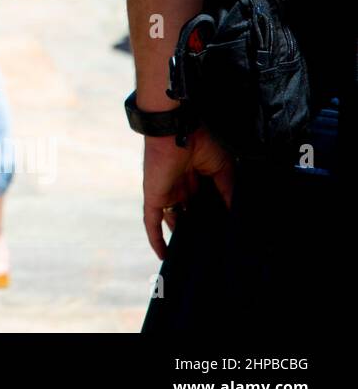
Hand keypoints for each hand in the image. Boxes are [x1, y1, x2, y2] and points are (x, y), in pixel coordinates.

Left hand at [142, 128, 233, 259]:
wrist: (178, 127)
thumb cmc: (202, 141)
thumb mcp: (223, 170)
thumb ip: (228, 193)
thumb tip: (237, 218)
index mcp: (199, 177)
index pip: (208, 204)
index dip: (216, 220)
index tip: (228, 238)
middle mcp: (183, 186)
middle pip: (191, 215)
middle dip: (200, 231)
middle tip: (214, 253)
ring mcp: (168, 192)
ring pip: (173, 221)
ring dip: (181, 238)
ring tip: (195, 260)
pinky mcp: (154, 196)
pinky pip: (151, 221)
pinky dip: (156, 238)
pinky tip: (164, 255)